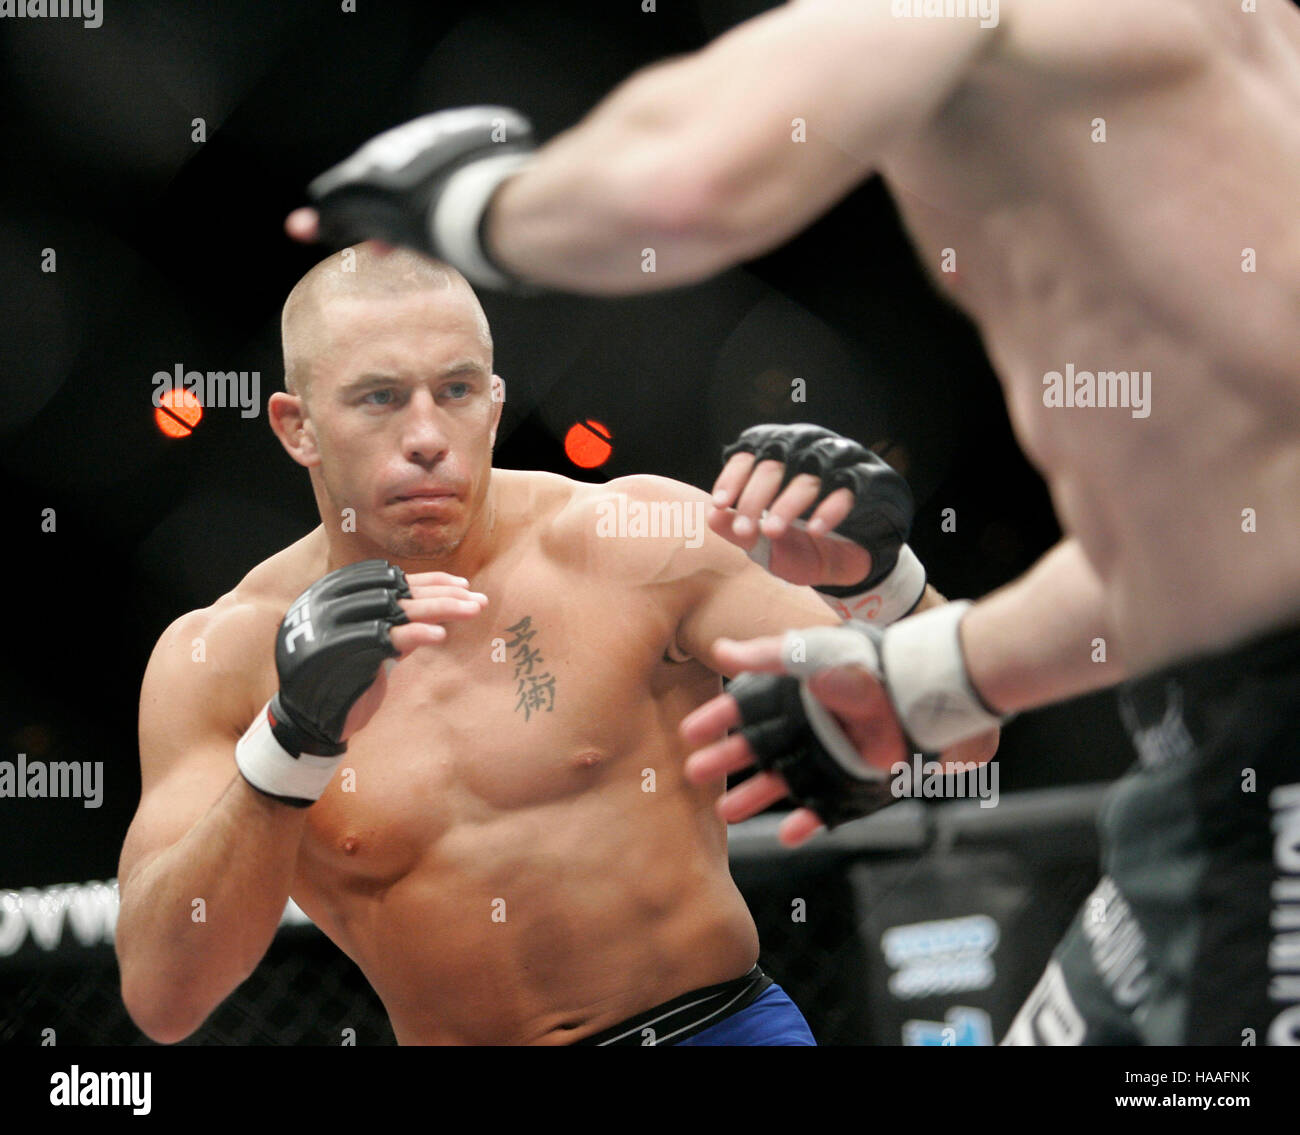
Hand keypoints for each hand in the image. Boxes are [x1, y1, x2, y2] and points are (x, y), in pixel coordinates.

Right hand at [340, 570, 487, 739]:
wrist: (310, 720)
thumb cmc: (345, 678)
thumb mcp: (373, 641)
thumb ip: (397, 620)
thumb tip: (444, 602)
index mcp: (335, 593)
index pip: (390, 576)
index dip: (430, 580)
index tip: (463, 585)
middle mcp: (331, 603)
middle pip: (398, 590)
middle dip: (443, 593)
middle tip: (478, 600)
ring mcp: (335, 626)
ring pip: (397, 608)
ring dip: (441, 607)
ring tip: (473, 611)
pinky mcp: (344, 652)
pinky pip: (387, 636)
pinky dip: (416, 633)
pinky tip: (442, 636)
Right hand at [680, 633, 999, 845]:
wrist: (926, 691)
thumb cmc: (870, 666)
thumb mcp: (814, 654)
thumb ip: (768, 654)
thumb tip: (720, 649)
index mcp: (799, 696)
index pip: (748, 708)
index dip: (718, 719)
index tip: (689, 731)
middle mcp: (812, 728)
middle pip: (758, 749)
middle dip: (724, 760)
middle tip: (692, 772)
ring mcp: (834, 759)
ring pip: (784, 782)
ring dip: (753, 797)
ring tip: (724, 810)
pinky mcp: (859, 786)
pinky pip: (828, 811)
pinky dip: (807, 824)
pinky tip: (786, 835)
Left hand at [710, 448, 869, 587]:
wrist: (850, 563)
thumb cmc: (800, 545)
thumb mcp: (765, 545)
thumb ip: (738, 530)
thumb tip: (710, 516)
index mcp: (777, 459)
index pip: (749, 454)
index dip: (733, 477)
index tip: (721, 504)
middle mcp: (806, 452)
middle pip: (774, 465)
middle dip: (755, 500)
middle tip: (744, 531)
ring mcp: (839, 464)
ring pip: (808, 477)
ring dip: (787, 505)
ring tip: (772, 532)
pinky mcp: (868, 481)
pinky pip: (847, 490)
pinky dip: (829, 510)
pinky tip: (815, 532)